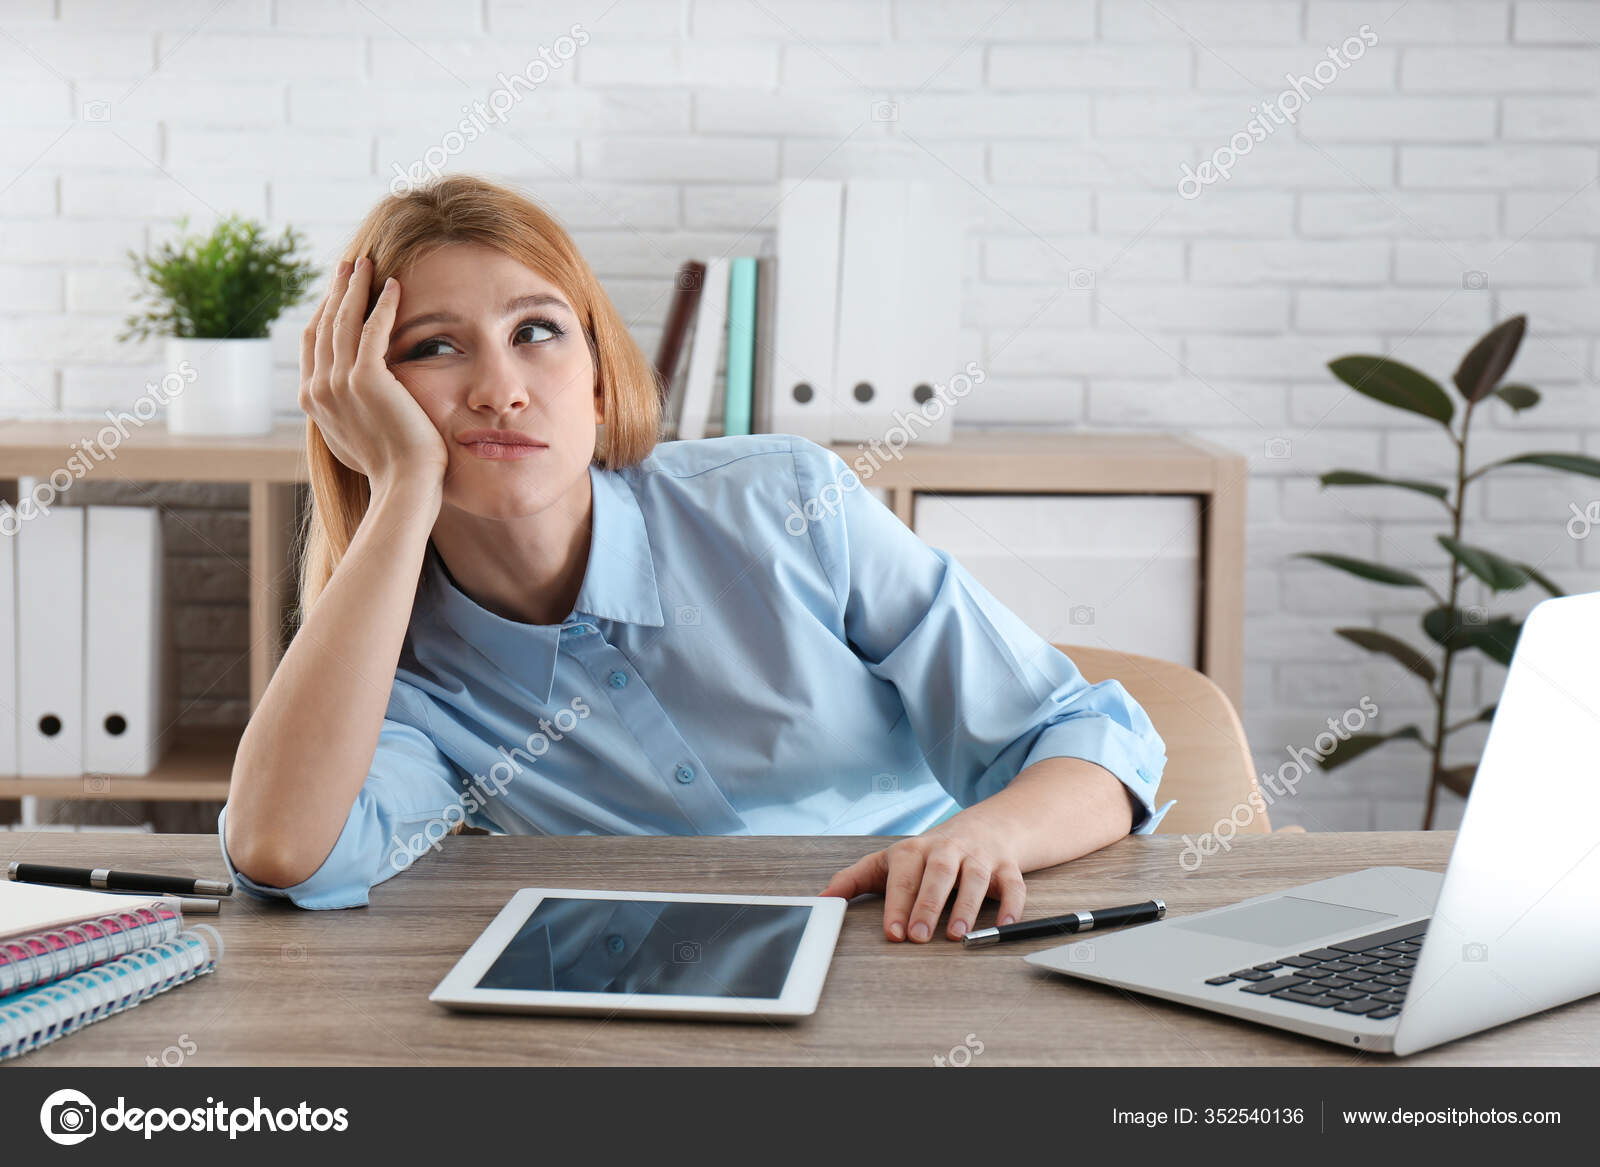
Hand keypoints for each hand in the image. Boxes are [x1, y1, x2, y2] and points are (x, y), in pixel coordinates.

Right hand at [300, 255, 447, 496]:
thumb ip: (345, 413)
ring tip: (367, 263)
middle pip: (324, 325)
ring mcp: (339, 382)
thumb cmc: (390, 468)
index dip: (324, 312)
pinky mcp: (367, 379)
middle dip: (336, 290)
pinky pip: (372, 329)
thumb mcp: (355, 438)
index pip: (313, 343)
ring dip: (356, 287)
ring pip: (344, 320)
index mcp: (312, 400)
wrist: (404, 485)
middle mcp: (319, 388)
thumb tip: (348, 401)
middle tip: (349, 264)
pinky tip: (394, 286)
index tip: (339, 291)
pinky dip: (382, 304)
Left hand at [818, 817, 1026, 942]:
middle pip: (939, 873)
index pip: (904, 875)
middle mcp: (948, 850)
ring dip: (967, 907)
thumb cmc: (927, 855)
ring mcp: (979, 857)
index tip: (892, 933)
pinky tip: (1004, 925)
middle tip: (918, 937)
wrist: (983, 828)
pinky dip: (1012, 904)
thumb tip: (822, 899)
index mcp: (914, 850)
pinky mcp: (1006, 867)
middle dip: (928, 905)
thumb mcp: (888, 861)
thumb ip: (853, 880)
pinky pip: (1014, 884)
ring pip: (976, 878)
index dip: (897, 904)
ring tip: (956, 936)